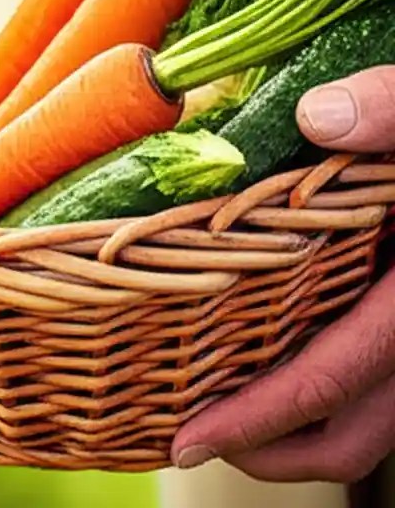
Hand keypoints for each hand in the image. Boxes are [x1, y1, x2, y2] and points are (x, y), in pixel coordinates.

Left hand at [171, 66, 394, 481]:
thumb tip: (319, 116)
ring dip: (289, 431)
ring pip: (364, 423)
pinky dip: (311, 391)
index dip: (256, 420)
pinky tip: (255, 353)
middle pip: (349, 437)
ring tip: (212, 408)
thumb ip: (391, 110)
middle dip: (265, 450)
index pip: (332, 380)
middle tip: (186, 437)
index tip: (186, 443)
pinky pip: (365, 385)